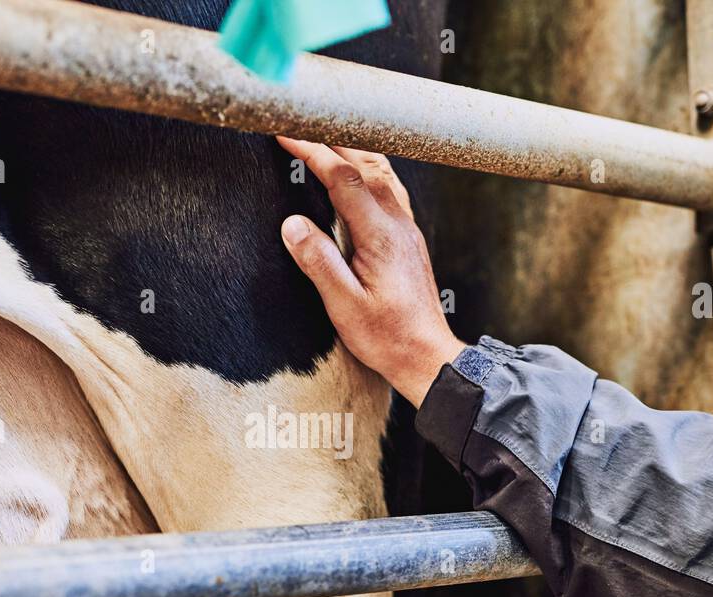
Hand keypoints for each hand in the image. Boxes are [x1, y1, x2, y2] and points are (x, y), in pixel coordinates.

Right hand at [277, 137, 465, 407]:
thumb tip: (292, 224)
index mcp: (379, 235)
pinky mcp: (409, 239)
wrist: (427, 356)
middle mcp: (398, 224)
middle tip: (301, 124)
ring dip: (353, 150)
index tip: (286, 134)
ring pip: (382, 172)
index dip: (313, 150)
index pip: (342, 177)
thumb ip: (318, 262)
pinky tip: (360, 175)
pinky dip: (368, 170)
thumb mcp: (343, 306)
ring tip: (327, 138)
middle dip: (331, 139)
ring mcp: (407, 229)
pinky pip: (389, 188)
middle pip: (365, 163)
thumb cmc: (386, 337)